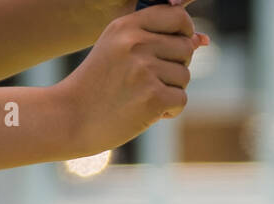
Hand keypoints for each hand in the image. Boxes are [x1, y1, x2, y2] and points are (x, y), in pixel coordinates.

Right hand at [54, 2, 209, 157]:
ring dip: (172, 91)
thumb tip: (202, 39)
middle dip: (177, 67)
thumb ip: (156, 40)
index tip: (181, 43)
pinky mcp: (153, 97)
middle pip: (185, 48)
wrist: (71, 117)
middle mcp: (135, 43)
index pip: (176, 16)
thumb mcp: (117, 50)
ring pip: (185, 76)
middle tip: (152, 80)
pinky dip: (170, 111)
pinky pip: (181, 99)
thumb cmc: (97, 86)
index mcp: (126, 26)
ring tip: (143, 96)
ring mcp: (144, 69)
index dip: (186, 30)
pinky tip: (148, 112)